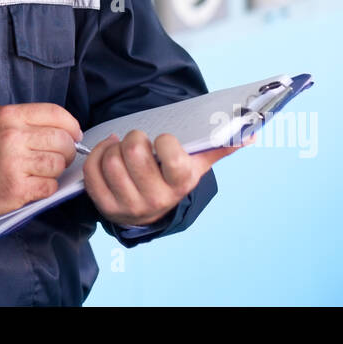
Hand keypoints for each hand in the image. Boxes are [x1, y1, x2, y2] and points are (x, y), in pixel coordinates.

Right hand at [0, 103, 82, 216]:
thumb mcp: (0, 124)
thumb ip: (31, 123)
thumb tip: (69, 132)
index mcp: (11, 116)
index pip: (55, 113)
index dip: (71, 125)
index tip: (75, 135)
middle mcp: (13, 137)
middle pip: (62, 140)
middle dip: (68, 151)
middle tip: (59, 157)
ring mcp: (15, 163)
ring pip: (58, 164)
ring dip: (55, 170)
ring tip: (40, 171)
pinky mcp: (17, 188)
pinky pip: (49, 186)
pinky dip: (46, 187)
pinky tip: (33, 184)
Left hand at [82, 129, 253, 228]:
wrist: (152, 209)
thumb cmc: (172, 177)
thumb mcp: (196, 164)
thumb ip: (220, 146)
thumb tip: (249, 134)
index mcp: (180, 183)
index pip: (170, 153)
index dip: (163, 140)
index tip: (162, 141)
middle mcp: (155, 198)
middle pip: (133, 152)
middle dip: (134, 138)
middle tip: (138, 141)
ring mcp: (129, 205)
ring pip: (111, 161)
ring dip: (113, 148)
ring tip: (122, 148)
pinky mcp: (106, 206)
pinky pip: (92, 172)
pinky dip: (97, 155)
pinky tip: (108, 152)